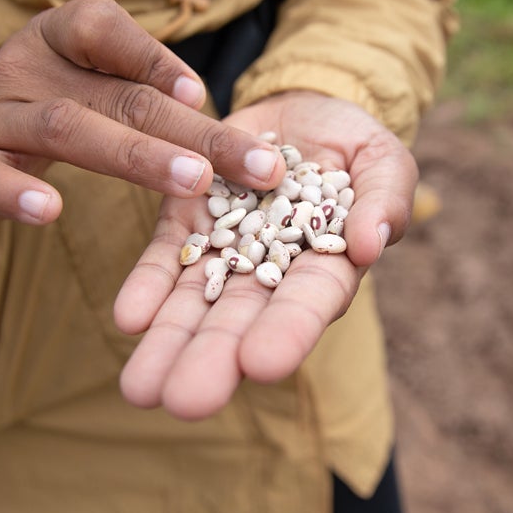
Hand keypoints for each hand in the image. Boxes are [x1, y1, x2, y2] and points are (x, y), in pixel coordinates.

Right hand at [0, 0, 286, 228]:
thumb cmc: (51, 105)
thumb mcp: (91, 82)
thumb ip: (142, 90)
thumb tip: (212, 112)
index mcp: (59, 35)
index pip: (106, 30)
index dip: (154, 58)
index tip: (202, 93)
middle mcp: (26, 66)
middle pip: (118, 95)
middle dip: (192, 131)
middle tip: (254, 164)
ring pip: (65, 130)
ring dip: (134, 156)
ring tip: (193, 182)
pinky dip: (14, 195)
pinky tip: (51, 212)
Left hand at [113, 91, 417, 420]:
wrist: (302, 110)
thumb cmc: (356, 146)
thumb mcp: (385, 162)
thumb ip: (385, 199)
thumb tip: (370, 243)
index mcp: (328, 268)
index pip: (309, 304)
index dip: (286, 332)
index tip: (262, 364)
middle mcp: (271, 274)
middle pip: (241, 321)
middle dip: (212, 360)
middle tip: (185, 402)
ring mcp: (224, 251)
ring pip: (194, 305)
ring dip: (168, 344)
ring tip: (139, 391)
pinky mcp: (187, 222)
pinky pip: (165, 261)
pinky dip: (147, 288)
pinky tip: (127, 318)